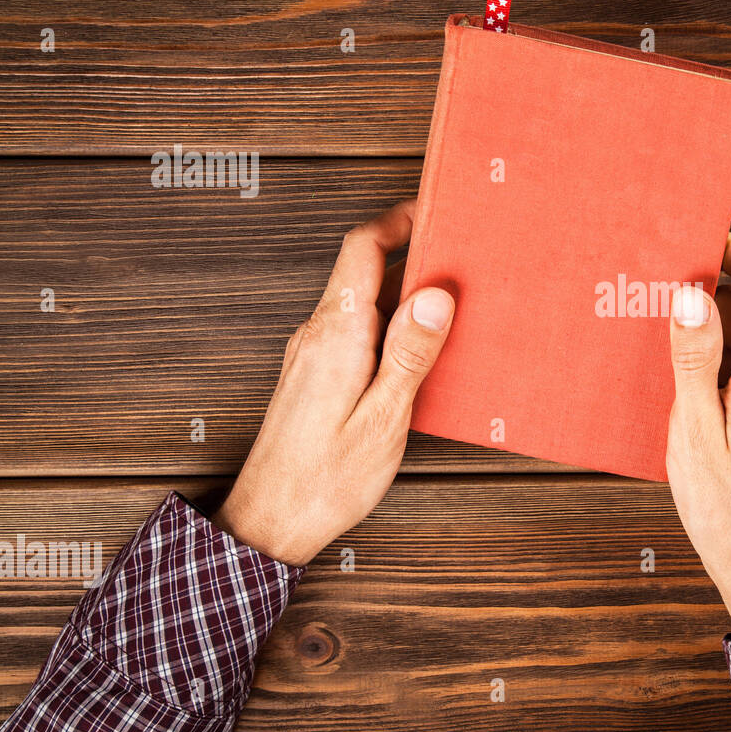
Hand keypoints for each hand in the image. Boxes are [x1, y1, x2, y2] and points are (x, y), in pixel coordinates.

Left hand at [214, 200, 453, 566]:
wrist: (271, 521)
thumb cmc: (326, 478)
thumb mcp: (384, 417)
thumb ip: (409, 352)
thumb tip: (435, 295)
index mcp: (337, 334)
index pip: (362, 248)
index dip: (397, 221)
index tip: (434, 211)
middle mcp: (317, 334)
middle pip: (364, 270)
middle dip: (412, 256)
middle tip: (460, 259)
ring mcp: (312, 353)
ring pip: (361, 302)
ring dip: (402, 294)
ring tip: (450, 305)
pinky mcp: (313, 374)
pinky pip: (355, 330)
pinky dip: (389, 325)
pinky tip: (417, 349)